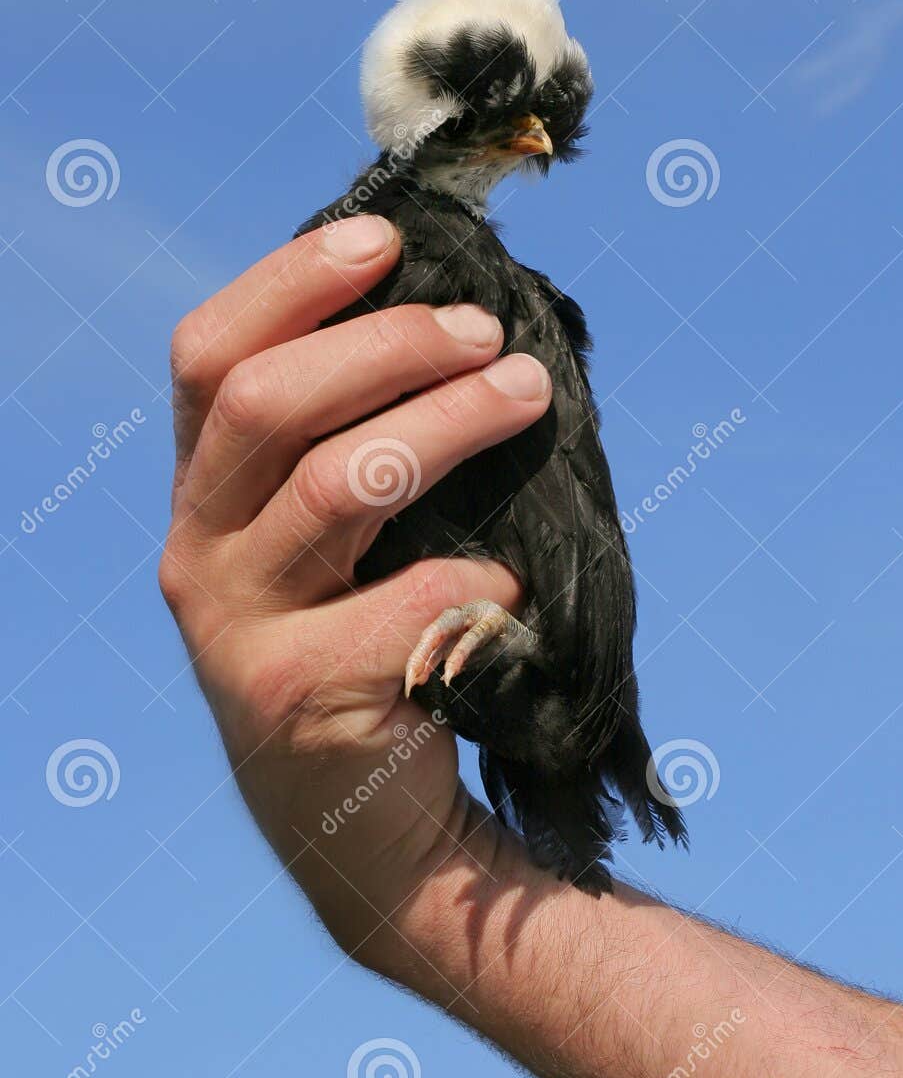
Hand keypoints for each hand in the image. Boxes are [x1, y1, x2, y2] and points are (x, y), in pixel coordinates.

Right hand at [158, 216, 551, 970]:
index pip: (207, 355)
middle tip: (491, 333)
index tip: (387, 240)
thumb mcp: (343, 542)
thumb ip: (358, 440)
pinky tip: (516, 581)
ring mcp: (235, 630)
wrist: (376, 838)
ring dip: (449, 423)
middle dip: (391, 346)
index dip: (291, 282)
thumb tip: (461, 315)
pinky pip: (411, 601)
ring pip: (337, 484)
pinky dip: (481, 574)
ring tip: (531, 393)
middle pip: (268, 403)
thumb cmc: (378, 650)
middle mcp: (197, 553)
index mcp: (205, 494)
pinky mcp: (296, 698)